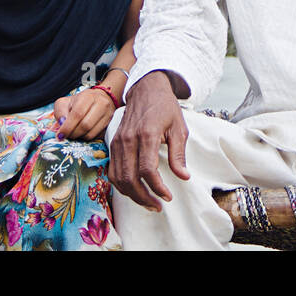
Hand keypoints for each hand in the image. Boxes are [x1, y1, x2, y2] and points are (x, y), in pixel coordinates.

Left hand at [53, 88, 114, 140]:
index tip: (60, 135)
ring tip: (74, 133)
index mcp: (87, 96)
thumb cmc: (78, 102)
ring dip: (79, 137)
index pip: (77, 114)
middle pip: (85, 125)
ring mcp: (108, 114)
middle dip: (73, 133)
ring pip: (91, 133)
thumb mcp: (65, 102)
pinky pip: (97, 136)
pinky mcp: (110, 123)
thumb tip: (62, 124)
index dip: (68, 127)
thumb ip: (60, 112)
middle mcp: (101, 104)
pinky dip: (87, 137)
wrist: (99, 99)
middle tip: (67, 135)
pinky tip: (83, 133)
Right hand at [108, 72, 190, 210]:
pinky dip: (121, 185)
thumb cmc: (165, 107)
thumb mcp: (179, 128)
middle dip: (144, 197)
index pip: (147, 170)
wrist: (146, 89)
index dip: (157, 188)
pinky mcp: (113, 144)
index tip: (167, 196)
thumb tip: (183, 177)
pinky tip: (134, 191)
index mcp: (147, 134)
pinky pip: (112, 171)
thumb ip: (178, 154)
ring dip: (132, 195)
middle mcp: (129, 140)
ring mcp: (118, 142)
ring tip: (147, 202)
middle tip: (157, 206)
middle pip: (130, 178)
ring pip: (118, 178)